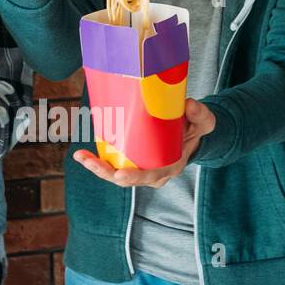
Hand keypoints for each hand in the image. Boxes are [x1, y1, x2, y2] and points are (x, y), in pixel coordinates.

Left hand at [73, 99, 215, 188]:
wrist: (192, 132)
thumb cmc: (197, 128)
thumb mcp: (204, 121)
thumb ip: (199, 115)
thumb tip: (189, 104)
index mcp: (171, 166)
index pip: (152, 176)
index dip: (135, 177)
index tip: (120, 175)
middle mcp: (153, 172)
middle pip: (127, 179)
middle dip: (106, 172)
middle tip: (89, 162)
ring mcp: (141, 168)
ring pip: (116, 174)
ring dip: (97, 167)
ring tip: (80, 156)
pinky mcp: (132, 160)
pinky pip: (114, 164)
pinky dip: (99, 160)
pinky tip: (83, 153)